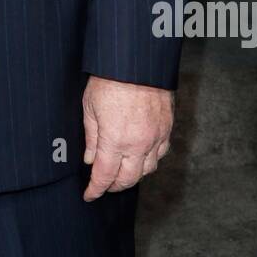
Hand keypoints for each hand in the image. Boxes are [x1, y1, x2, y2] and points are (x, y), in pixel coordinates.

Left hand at [81, 75, 173, 200]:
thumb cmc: (109, 80)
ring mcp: (156, 136)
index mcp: (115, 140)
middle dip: (114, 186)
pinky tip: (141, 156)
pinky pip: (161, 153)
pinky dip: (150, 160)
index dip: (96, 190)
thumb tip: (91, 159)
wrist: (136, 61)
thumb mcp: (89, 108)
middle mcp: (138, 144)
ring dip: (133, 175)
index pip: (105, 176)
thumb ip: (91, 138)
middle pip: (128, 179)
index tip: (90, 195)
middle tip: (104, 185)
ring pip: (148, 170)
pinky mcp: (167, 127)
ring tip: (122, 172)